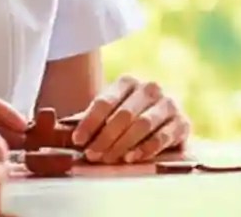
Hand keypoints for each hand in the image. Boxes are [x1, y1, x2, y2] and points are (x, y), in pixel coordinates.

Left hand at [70, 75, 190, 163]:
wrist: (163, 127)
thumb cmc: (127, 121)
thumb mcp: (108, 116)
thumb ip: (88, 120)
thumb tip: (58, 130)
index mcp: (127, 82)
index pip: (104, 102)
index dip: (89, 122)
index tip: (77, 140)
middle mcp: (150, 88)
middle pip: (123, 115)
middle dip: (105, 137)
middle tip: (93, 155)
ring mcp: (168, 104)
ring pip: (142, 125)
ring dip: (123, 144)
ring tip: (110, 159)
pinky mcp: (183, 123)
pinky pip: (163, 136)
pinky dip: (146, 148)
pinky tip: (132, 158)